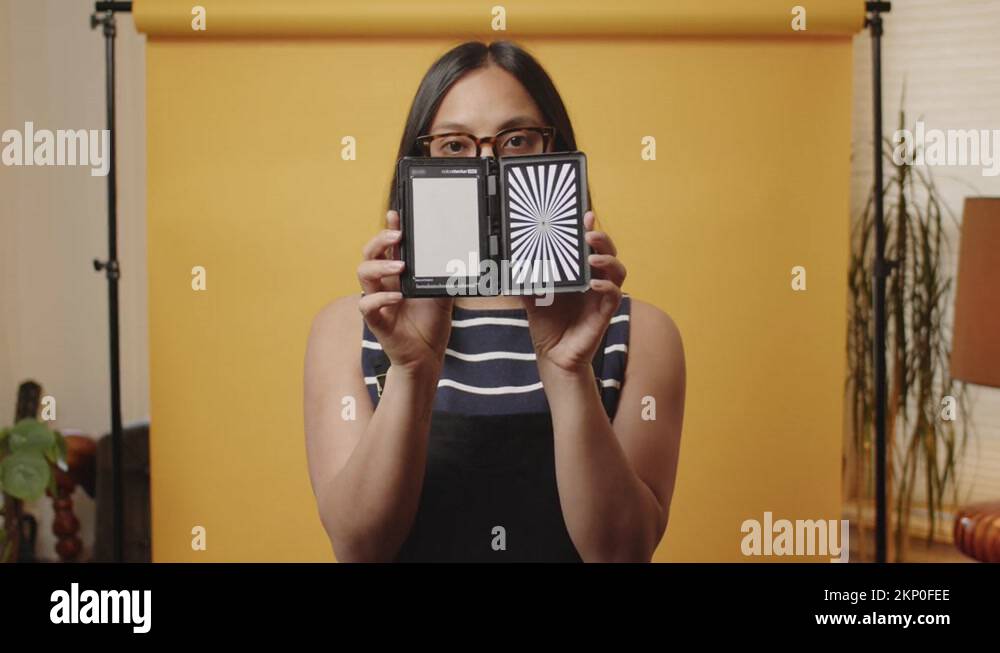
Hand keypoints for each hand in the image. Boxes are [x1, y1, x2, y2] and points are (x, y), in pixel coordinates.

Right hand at [357, 210, 452, 373]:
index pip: (389, 247)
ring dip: (380, 265)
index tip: (396, 214)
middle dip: (380, 240)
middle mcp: (384, 284)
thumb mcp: (442, 295)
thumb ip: (444, 275)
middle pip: (370, 253)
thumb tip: (457, 256)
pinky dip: (380, 298)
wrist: (428, 356)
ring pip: (363, 274)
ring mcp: (378, 301)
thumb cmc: (431, 324)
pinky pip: (367, 305)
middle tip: (397, 236)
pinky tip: (397, 297)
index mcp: (398, 275)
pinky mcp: (376, 321)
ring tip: (400, 265)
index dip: (389, 229)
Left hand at [521, 211, 625, 374]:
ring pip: (618, 271)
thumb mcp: (532, 294)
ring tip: (592, 258)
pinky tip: (593, 285)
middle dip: (602, 239)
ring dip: (608, 260)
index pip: (589, 245)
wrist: (552, 354)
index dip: (590, 229)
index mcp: (579, 272)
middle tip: (589, 233)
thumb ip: (527, 276)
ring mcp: (601, 296)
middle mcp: (594, 280)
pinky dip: (606, 288)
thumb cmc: (547, 322)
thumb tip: (511, 259)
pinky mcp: (605, 313)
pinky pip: (613, 296)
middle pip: (609, 252)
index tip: (584, 216)